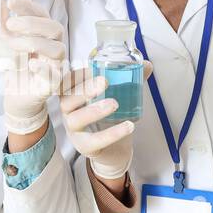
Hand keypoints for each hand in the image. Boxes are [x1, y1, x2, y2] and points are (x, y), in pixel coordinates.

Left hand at [0, 0, 67, 134]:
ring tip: (12, 45)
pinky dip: (44, 68)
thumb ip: (2, 22)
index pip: (43, 14)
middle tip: (10, 24)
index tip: (9, 3)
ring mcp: (55, 66)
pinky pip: (55, 76)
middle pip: (55, 29)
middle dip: (32, 23)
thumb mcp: (7, 42)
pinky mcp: (52, 85)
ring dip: (35, 42)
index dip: (28, 6)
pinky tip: (31, 63)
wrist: (16, 96)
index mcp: (45, 35)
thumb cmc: (16, 67)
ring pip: (58, 49)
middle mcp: (54, 47)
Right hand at [57, 61, 152, 180]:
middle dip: (84, 89)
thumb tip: (147, 64)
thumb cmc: (109, 116)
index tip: (91, 68)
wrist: (113, 148)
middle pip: (66, 99)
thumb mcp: (118, 95)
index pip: (66, 83)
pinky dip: (112, 133)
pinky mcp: (84, 147)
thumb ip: (130, 79)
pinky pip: (94, 140)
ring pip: (76, 119)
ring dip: (94, 110)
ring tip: (115, 104)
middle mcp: (68, 112)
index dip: (75, 75)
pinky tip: (128, 126)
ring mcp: (74, 130)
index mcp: (72, 96)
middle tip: (104, 81)